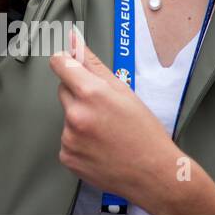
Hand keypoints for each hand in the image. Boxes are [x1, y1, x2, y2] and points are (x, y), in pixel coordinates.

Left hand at [48, 28, 181, 205]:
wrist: (155, 175)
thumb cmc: (144, 132)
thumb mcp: (123, 91)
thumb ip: (92, 63)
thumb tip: (73, 39)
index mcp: (91, 94)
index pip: (59, 64)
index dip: (66, 63)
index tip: (72, 66)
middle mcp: (76, 115)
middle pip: (63, 90)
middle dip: (79, 95)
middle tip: (104, 109)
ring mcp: (69, 138)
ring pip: (66, 116)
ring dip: (79, 120)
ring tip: (106, 132)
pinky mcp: (67, 157)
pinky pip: (67, 140)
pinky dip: (79, 141)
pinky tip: (99, 147)